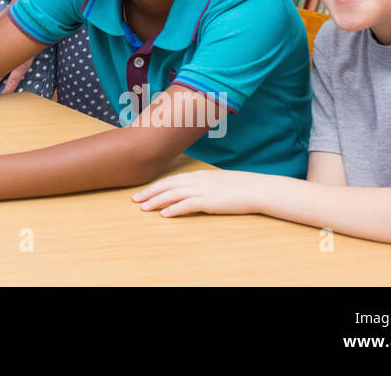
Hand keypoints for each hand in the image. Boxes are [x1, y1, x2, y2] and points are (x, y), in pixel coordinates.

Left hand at [131, 169, 262, 216]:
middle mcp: (197, 180)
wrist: (256, 188)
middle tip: (134, 200)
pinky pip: (187, 205)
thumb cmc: (239, 187)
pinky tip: (164, 215)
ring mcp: (203, 190)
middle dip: (149, 192)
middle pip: (167, 185)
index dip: (155, 186)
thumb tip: (192, 191)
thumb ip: (203, 184)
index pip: (171, 180)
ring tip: (144, 208)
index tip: (142, 192)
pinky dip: (174, 209)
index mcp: (198, 175)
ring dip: (156, 201)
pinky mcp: (209, 201)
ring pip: (173, 194)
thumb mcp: (217, 181)